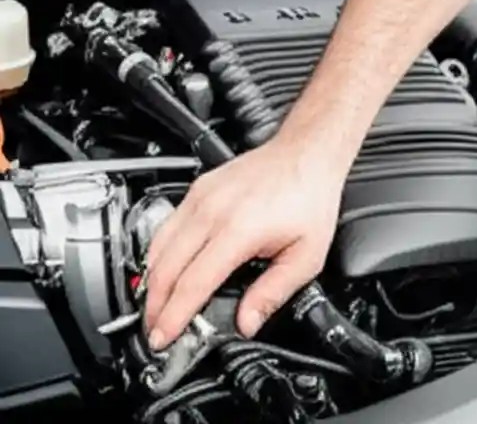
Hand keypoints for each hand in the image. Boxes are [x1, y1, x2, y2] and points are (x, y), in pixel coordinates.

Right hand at [143, 137, 346, 348]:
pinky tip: (164, 270)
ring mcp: (201, 198)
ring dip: (152, 282)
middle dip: (155, 306)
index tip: (163, 337)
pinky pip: (165, 228)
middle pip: (166, 269)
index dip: (174, 317)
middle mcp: (212, 212)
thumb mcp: (306, 255)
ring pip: (158, 248)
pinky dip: (158, 255)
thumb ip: (273, 292)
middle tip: (154, 330)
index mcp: (239, 231)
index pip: (193, 284)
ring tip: (156, 307)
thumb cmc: (309, 198)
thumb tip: (247, 323)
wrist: (307, 154)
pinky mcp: (197, 190)